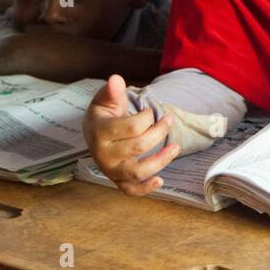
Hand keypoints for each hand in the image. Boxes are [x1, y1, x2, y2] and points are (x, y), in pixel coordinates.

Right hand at [83, 75, 179, 195]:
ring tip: (175, 147)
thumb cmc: (104, 114)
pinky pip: (131, 190)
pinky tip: (160, 181)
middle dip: (160, 131)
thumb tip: (116, 79)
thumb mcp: (105, 99)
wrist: (93, 133)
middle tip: (168, 120)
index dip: (147, 117)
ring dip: (161, 160)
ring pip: (138, 171)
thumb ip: (112, 91)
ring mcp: (111, 169)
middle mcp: (104, 154)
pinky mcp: (117, 180)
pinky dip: (145, 189)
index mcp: (100, 132)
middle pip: (139, 147)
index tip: (149, 111)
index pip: (132, 127)